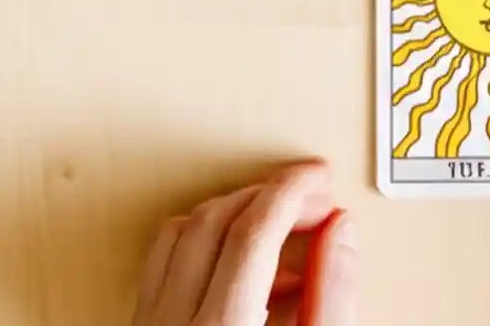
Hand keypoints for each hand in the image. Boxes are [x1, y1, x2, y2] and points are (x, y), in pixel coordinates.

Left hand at [133, 162, 357, 325]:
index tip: (316, 177)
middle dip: (268, 197)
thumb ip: (333, 294)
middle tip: (310, 199)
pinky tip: (242, 264)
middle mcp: (172, 323)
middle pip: (213, 222)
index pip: (253, 233)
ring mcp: (150, 324)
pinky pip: (161, 265)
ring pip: (178, 235)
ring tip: (277, 226)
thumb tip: (339, 230)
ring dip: (231, 215)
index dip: (291, 193)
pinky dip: (203, 246)